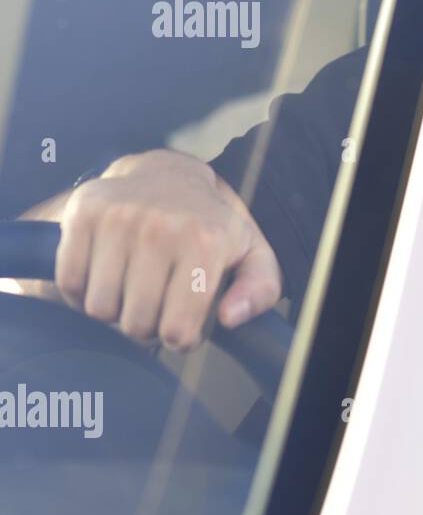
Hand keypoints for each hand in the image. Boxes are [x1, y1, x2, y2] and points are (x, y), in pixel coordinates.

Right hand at [51, 149, 281, 349]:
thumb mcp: (253, 254)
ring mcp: (119, 218)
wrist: (168, 175)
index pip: (178, 329)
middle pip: (135, 324)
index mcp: (206, 242)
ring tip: (133, 289)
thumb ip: (260, 290)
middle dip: (146, 326)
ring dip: (114, 310)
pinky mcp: (84, 213)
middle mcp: (162, 228)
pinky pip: (70, 281)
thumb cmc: (211, 226)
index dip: (180, 339)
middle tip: (156, 305)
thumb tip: (230, 317)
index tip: (182, 326)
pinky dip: (82, 291)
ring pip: (99, 308)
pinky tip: (106, 276)